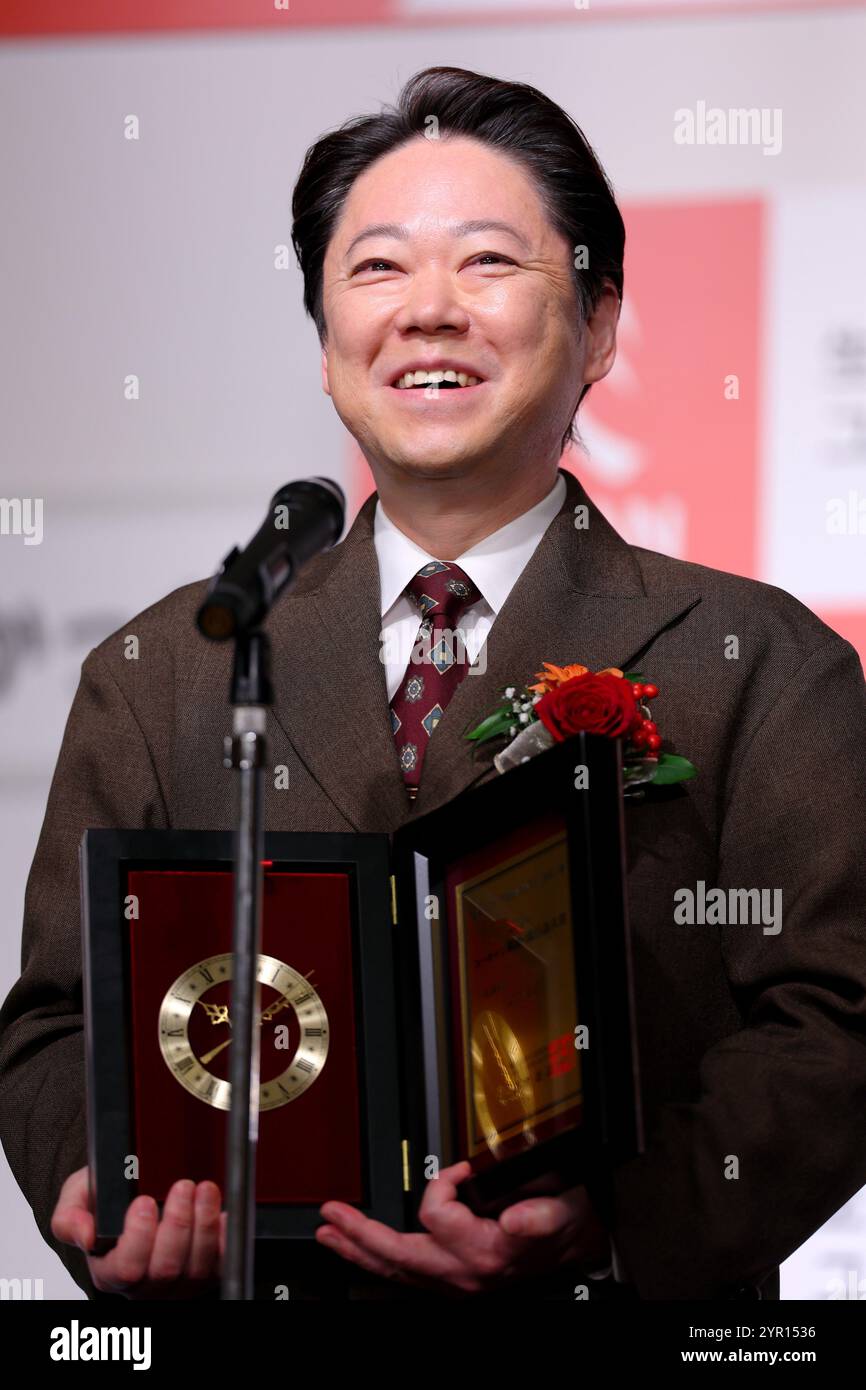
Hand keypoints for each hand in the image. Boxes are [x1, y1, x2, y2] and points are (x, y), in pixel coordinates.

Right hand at [51, 1166, 225, 1298]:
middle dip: (177, 1225)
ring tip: (205, 1189)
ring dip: (204, 1224)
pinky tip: (223, 1212)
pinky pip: (223, 1264)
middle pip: (165, 1269)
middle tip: (182, 1186)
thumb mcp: (77, 1199)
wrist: (134, 1195)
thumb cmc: (106, 1201)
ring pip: (196, 1268)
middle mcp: (145, 1285)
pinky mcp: (208, 1273)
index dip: (138, 1237)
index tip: (143, 1201)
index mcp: (110, 1272)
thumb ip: (70, 1217)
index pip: (125, 1269)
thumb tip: (86, 1235)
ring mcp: (178, 1283)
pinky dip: (225, 1238)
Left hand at [316, 1161, 609, 1294]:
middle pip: (397, 1256)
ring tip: (330, 1234)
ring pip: (396, 1270)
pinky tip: (363, 1251)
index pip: (437, 1214)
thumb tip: (513, 1218)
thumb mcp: (562, 1210)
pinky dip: (378, 1261)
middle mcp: (464, 1273)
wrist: (577, 1246)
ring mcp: (456, 1281)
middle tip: (331, 1216)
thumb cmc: (566, 1223)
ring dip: (358, 1251)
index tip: (461, 1168)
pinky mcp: (453, 1280)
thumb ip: (539, 1215)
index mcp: (485, 1252)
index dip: (443, 1182)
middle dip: (358, 1235)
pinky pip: (405, 1274)